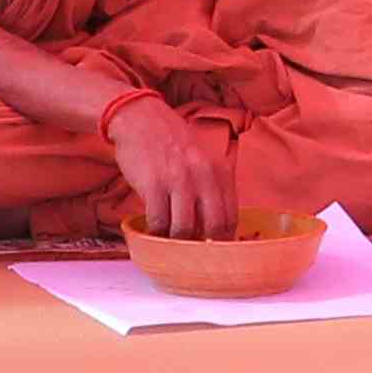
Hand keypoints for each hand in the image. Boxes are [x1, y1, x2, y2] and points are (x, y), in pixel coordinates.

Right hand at [100, 91, 235, 241]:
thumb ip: (212, 187)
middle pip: (213, 226)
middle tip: (193, 253)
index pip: (231, 216)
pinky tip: (152, 231)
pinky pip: (158, 221)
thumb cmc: (172, 142)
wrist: (140, 119)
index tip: (214, 250)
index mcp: (220, 171)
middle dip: (204, 246)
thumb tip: (216, 224)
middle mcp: (204, 176)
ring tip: (170, 241)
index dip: (223, 239)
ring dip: (176, 241)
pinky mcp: (153, 184)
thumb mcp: (203, 159)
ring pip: (184, 229)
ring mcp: (178, 180)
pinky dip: (155, 232)